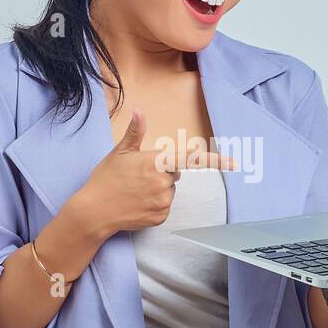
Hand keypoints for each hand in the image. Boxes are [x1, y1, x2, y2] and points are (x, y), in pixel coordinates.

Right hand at [69, 108, 236, 237]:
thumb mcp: (119, 152)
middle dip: (161, 173)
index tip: (234, 163)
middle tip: (138, 176)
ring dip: (158, 189)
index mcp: (156, 162)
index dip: (215, 160)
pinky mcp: (161, 217)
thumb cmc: (105, 179)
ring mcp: (164, 201)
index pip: (191, 159)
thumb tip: (139, 110)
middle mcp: (164, 182)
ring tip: (135, 191)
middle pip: (174, 173)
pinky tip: (137, 204)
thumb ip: (135, 132)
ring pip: (169, 190)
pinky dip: (154, 205)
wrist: (94, 211)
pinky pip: (165, 207)